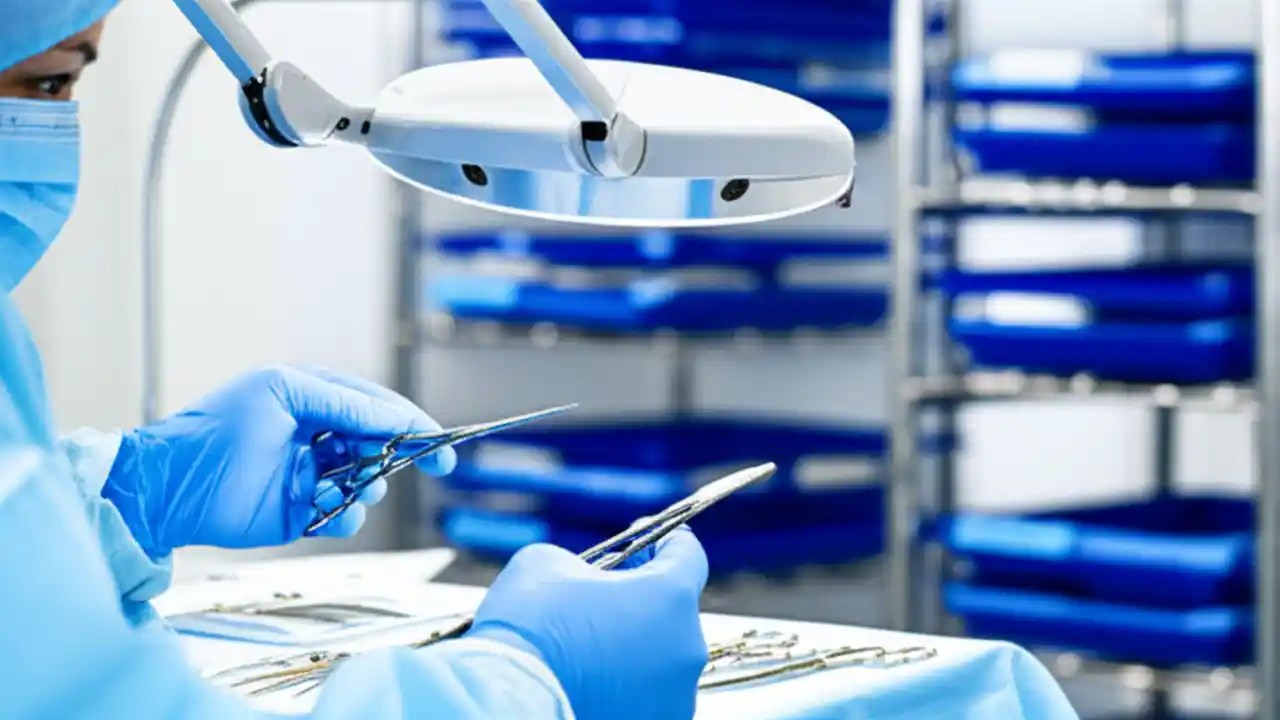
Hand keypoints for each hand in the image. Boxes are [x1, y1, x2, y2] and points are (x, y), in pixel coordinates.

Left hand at [103, 365, 455, 555]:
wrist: (169, 488)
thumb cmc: (218, 429)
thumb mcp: (284, 393)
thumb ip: (345, 404)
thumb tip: (397, 418)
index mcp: (314, 398)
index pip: (377, 406)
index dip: (412, 422)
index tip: (441, 441)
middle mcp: (318, 435)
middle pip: (380, 443)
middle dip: (400, 453)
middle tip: (430, 464)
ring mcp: (313, 475)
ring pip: (368, 480)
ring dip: (370, 483)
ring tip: (354, 485)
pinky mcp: (304, 512)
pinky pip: (347, 515)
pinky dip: (348, 514)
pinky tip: (332, 508)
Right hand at [468, 529, 709, 719]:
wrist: (508, 702)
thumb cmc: (528, 628)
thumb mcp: (547, 563)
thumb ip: (584, 563)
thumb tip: (586, 580)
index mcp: (670, 597)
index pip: (687, 554)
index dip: (661, 543)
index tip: (638, 543)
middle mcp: (686, 649)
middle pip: (673, 611)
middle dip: (639, 599)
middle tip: (597, 597)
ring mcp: (676, 697)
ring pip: (660, 658)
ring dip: (632, 646)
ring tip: (585, 647)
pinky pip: (646, 695)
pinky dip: (623, 685)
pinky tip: (587, 680)